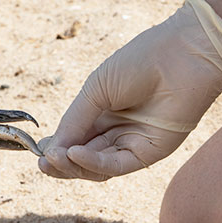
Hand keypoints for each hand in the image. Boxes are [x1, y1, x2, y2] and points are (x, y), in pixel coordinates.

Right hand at [39, 0, 221, 180]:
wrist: (183, 54)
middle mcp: (116, 131)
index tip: (38, 152)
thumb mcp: (95, 90)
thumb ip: (74, 121)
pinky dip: (93, 163)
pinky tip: (76, 154)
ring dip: (73, 166)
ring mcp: (132, 143)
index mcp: (102, 112)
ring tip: (56, 158)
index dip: (56, 149)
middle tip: (43, 162)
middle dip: (61, 163)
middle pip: (83, 158)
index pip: (74, 140)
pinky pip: (116, 166)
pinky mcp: (149, 152)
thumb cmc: (140, 62)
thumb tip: (51, 149)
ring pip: (97, 168)